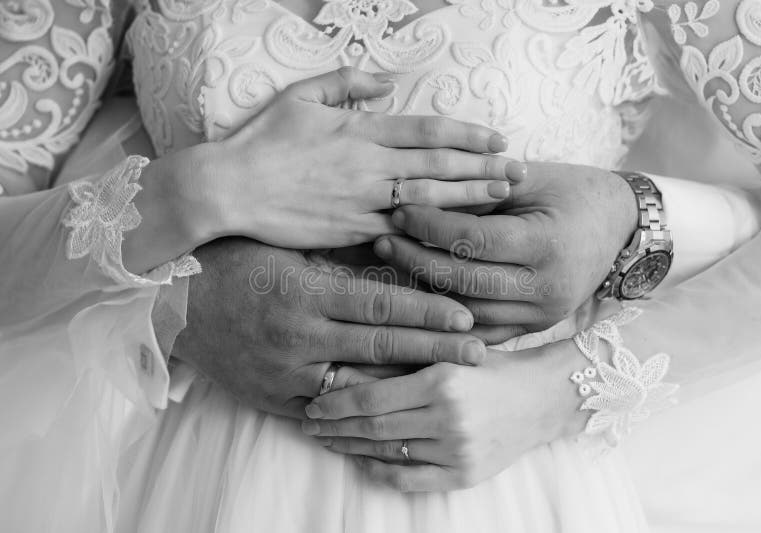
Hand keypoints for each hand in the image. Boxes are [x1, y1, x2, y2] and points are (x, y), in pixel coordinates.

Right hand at [172, 238, 486, 417]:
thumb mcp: (285, 250)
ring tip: (448, 381)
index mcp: (306, 292)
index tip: (467, 317)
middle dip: (435, 351)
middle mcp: (301, 336)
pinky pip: (325, 409)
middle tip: (480, 355)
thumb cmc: (232, 262)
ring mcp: (287, 373)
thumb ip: (337, 260)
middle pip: (382, 346)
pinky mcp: (274, 399)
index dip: (428, 312)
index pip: (381, 304)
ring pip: (361, 383)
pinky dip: (360, 409)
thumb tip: (394, 252)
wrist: (172, 303)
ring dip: (407, 383)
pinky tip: (396, 409)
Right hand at [197, 67, 524, 248]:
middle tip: (519, 171)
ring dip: (470, 198)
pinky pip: (401, 232)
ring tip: (502, 197)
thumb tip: (387, 82)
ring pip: (429, 199)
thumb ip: (346, 83)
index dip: (468, 134)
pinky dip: (432, 232)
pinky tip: (458, 233)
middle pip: (439, 165)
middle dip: (484, 167)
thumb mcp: (300, 96)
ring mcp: (363, 201)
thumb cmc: (262, 141)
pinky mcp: (353, 231)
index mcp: (360, 131)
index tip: (498, 138)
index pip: (427, 130)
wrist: (230, 189)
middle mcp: (369, 166)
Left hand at [301, 341, 589, 491]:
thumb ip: (402, 361)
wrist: (542, 397)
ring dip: (351, 448)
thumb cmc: (492, 368)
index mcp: (440, 381)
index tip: (312, 404)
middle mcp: (447, 418)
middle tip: (308, 423)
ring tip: (329, 439)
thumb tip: (345, 370)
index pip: (371, 398)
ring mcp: (456, 450)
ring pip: (388, 452)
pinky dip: (381, 471)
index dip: (335, 404)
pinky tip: (363, 461)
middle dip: (334, 426)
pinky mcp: (465, 474)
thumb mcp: (448, 354)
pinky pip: (410, 479)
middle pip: (373, 428)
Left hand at [373, 162, 637, 341]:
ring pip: (469, 313)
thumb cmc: (573, 191)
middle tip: (383, 240)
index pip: (474, 241)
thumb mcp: (531, 179)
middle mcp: (547, 288)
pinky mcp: (536, 327)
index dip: (431, 227)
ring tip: (393, 268)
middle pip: (465, 281)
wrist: (621, 226)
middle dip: (417, 260)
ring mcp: (543, 315)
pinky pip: (483, 332)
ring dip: (426, 292)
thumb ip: (480, 190)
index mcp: (548, 244)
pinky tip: (418, 301)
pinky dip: (449, 319)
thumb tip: (418, 197)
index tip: (399, 211)